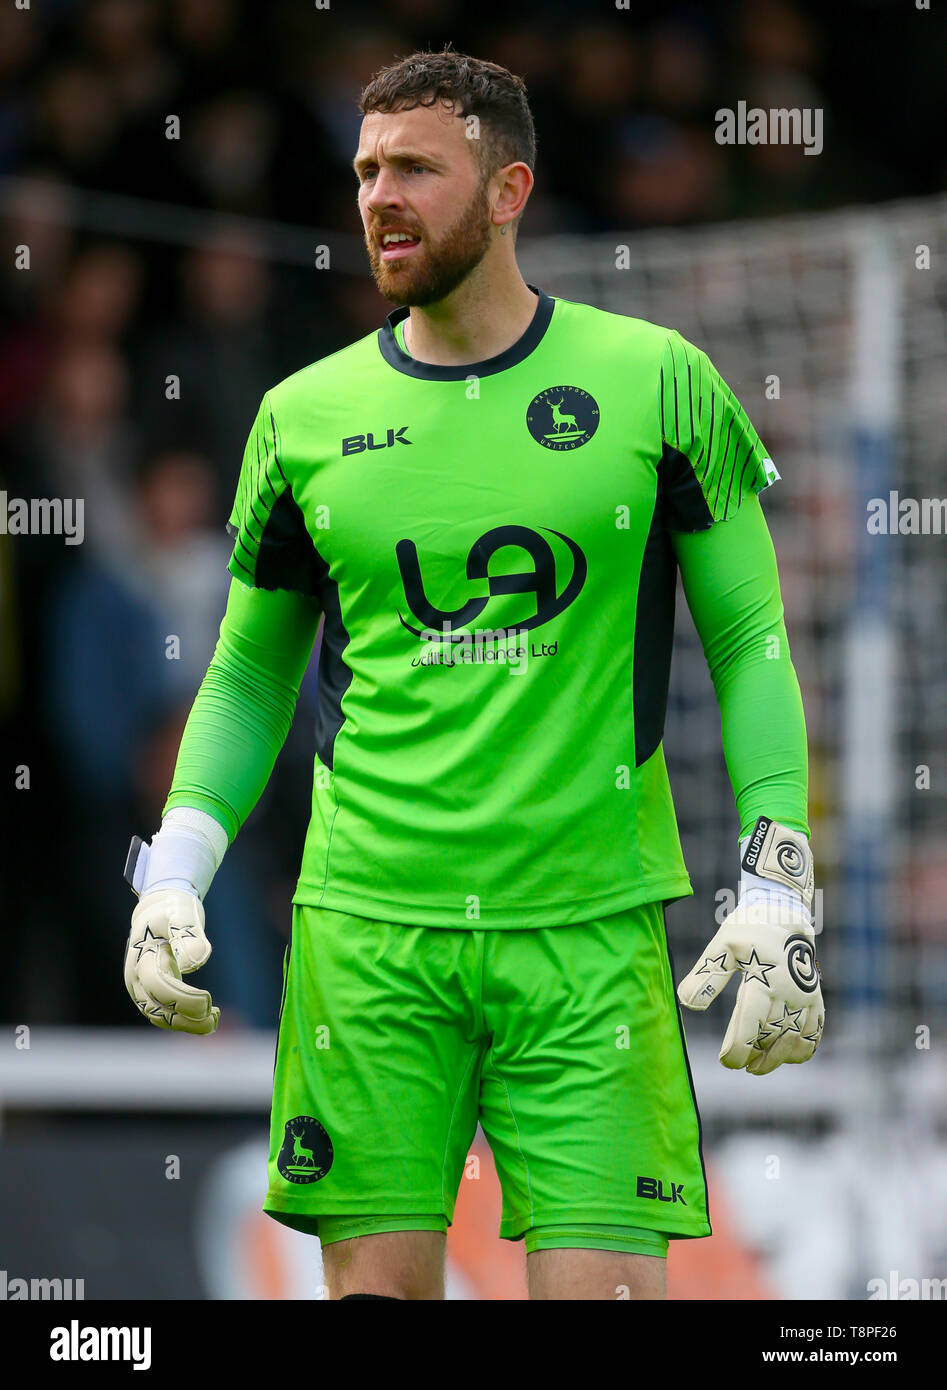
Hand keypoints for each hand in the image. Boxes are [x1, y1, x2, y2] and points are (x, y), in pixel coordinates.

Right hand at [123, 887, 219, 1033]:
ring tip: (214, 1021)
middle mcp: (136, 978)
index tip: (208, 1000)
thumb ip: (187, 935)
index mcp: (142, 957)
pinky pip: (165, 1016)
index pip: (158, 986)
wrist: (157, 911)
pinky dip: (185, 1021)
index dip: (182, 998)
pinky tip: (209, 1018)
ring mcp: (141, 988)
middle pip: (156, 1008)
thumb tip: (193, 962)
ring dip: (186, 1024)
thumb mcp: (180, 915)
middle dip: (186, 1017)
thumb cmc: (171, 910)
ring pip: (160, 1018)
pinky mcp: (152, 994)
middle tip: (214, 1015)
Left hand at [677, 892, 823, 1073]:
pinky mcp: (816, 998)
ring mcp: (806, 997)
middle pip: (770, 1037)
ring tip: (757, 1066)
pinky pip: (815, 1033)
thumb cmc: (749, 928)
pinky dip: (802, 1050)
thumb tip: (687, 1004)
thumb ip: (705, 975)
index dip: (738, 1050)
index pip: (750, 1026)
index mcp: (763, 980)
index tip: (726, 1061)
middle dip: (754, 1056)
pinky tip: (787, 1056)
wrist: (783, 912)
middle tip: (738, 1064)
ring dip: (776, 1058)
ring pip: (793, 1041)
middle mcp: (789, 992)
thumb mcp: (722, 946)